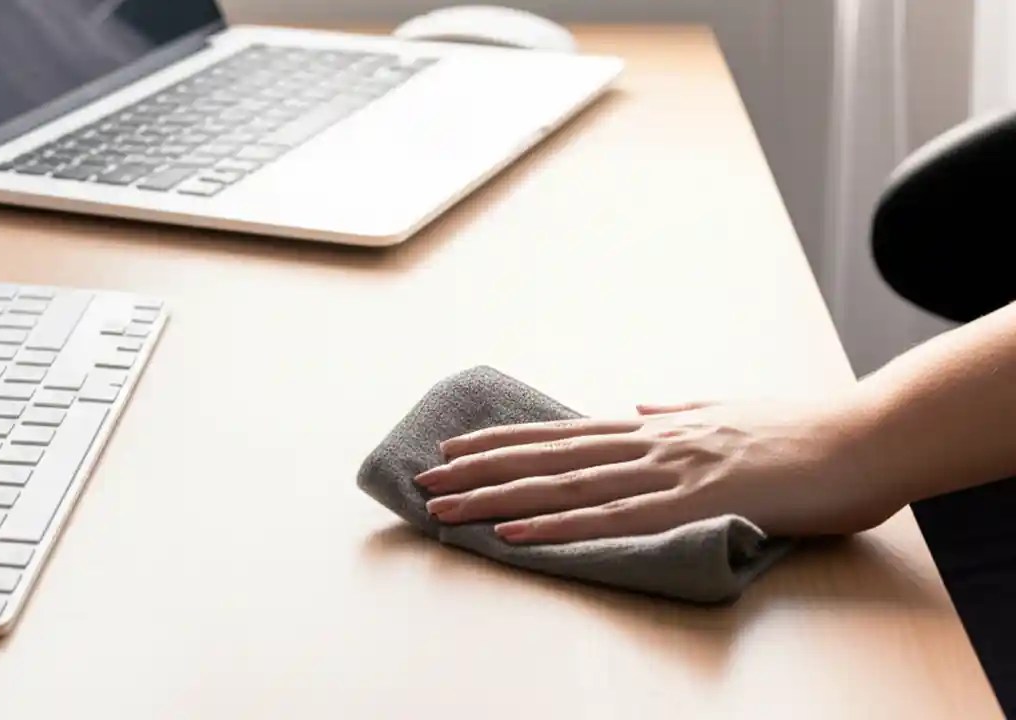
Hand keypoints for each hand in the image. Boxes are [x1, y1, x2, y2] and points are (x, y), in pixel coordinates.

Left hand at [415, 399, 901, 543]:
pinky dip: (559, 529)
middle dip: (480, 471)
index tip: (458, 448)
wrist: (866, 435)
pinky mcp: (694, 504)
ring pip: (565, 487)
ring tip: (446, 508)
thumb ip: (680, 412)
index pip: (563, 435)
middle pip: (547, 458)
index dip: (505, 442)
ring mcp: (668, 471)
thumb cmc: (805, 433)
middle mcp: (650, 442)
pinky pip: (612, 521)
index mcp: (658, 427)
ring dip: (499, 499)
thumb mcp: (730, 412)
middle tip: (424, 480)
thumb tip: (641, 405)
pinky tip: (516, 537)